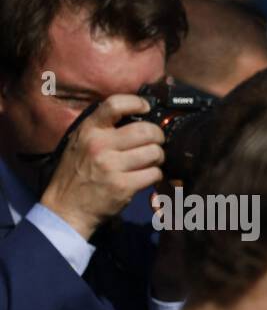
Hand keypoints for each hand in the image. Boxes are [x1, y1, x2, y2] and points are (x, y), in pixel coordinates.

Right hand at [38, 94, 164, 240]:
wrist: (66, 207)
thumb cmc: (76, 173)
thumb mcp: (80, 142)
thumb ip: (102, 129)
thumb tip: (134, 116)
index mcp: (88, 130)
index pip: (115, 104)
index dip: (137, 103)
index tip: (146, 108)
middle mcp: (100, 145)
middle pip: (146, 130)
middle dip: (158, 136)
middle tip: (156, 143)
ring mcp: (112, 166)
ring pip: (154, 152)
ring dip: (158, 157)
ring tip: (151, 161)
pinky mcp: (123, 186)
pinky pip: (154, 173)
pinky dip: (155, 175)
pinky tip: (147, 176)